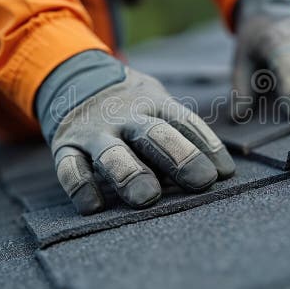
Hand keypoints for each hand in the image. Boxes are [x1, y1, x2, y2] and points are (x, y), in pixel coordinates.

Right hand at [36, 51, 234, 214]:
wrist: (73, 81)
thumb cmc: (132, 110)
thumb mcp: (157, 107)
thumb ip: (182, 136)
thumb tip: (222, 173)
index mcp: (154, 104)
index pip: (185, 122)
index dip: (206, 145)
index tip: (224, 173)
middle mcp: (125, 116)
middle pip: (154, 134)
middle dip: (178, 157)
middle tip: (201, 181)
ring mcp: (94, 132)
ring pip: (112, 152)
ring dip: (130, 174)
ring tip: (148, 198)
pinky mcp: (65, 146)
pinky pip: (70, 167)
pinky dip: (80, 185)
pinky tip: (94, 206)